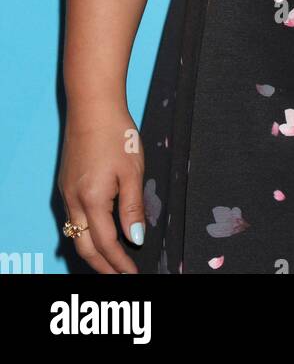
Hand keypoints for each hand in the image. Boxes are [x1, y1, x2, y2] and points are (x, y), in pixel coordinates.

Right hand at [58, 102, 145, 273]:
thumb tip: (136, 239)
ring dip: (92, 251)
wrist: (92, 105)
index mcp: (92, 200)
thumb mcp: (132, 171)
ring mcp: (67, 192)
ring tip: (110, 262)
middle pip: (83, 246)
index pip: (106, 243)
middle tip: (120, 277)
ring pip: (75, 233)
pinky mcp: (66, 184)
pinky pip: (73, 217)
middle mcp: (74, 200)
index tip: (133, 273)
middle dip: (102, 266)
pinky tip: (98, 233)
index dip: (119, 263)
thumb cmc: (116, 133)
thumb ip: (133, 208)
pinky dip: (85, 233)